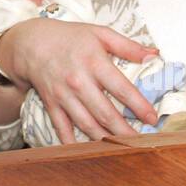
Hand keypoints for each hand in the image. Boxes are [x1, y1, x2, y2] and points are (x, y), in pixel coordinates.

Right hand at [0, 19, 159, 142]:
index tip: (152, 119)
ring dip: (105, 139)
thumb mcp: (100, 33)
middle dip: (125, 131)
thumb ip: (127, 45)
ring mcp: (64, 95)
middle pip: (105, 113)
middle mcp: (79, 81)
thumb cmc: (69, 37)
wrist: (31, 43)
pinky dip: (72, 142)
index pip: (121, 88)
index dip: (139, 106)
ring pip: (86, 124)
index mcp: (94, 62)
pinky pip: (62, 128)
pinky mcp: (52, 104)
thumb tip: (153, 54)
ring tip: (121, 148)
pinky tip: (86, 152)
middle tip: (141, 142)